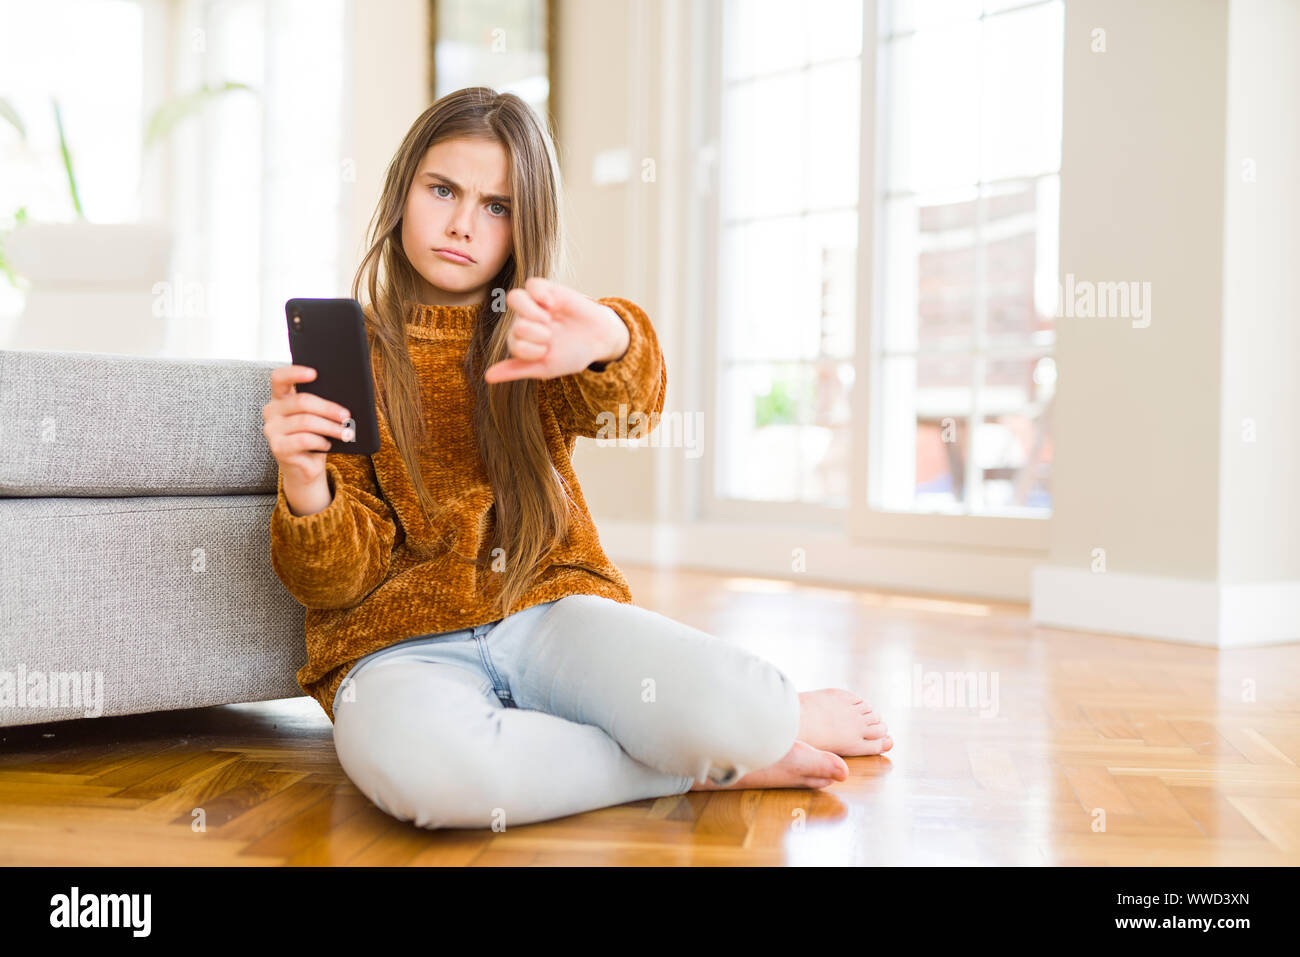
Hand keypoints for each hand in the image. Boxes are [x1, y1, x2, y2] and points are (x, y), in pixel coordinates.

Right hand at [262, 365, 353, 485]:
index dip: (295, 373)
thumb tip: (343, 399)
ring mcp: (272, 429)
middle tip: (346, 416)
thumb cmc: (314, 438)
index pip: (280, 378)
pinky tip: (328, 444)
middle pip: (301, 402)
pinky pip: (304, 440)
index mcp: (280, 398)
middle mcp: (272, 411)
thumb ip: (321, 405)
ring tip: (346, 433)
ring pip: (306, 422)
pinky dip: (320, 441)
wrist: (305, 467)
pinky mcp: (278, 447)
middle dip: (328, 408)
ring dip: (330, 427)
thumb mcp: (318, 418)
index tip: (315, 373)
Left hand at [484, 277, 629, 383]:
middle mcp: (523, 320)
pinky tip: (551, 303)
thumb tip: (487, 377)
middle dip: (537, 334)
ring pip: (515, 298)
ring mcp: (534, 304)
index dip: (533, 350)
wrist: (598, 339)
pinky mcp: (548, 289)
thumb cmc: (571, 354)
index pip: (515, 344)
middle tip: (552, 336)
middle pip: (516, 323)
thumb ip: (516, 370)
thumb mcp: (544, 367)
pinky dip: (540, 294)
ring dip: (532, 313)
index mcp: (520, 340)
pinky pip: (532, 284)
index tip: (548, 352)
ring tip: (548, 320)